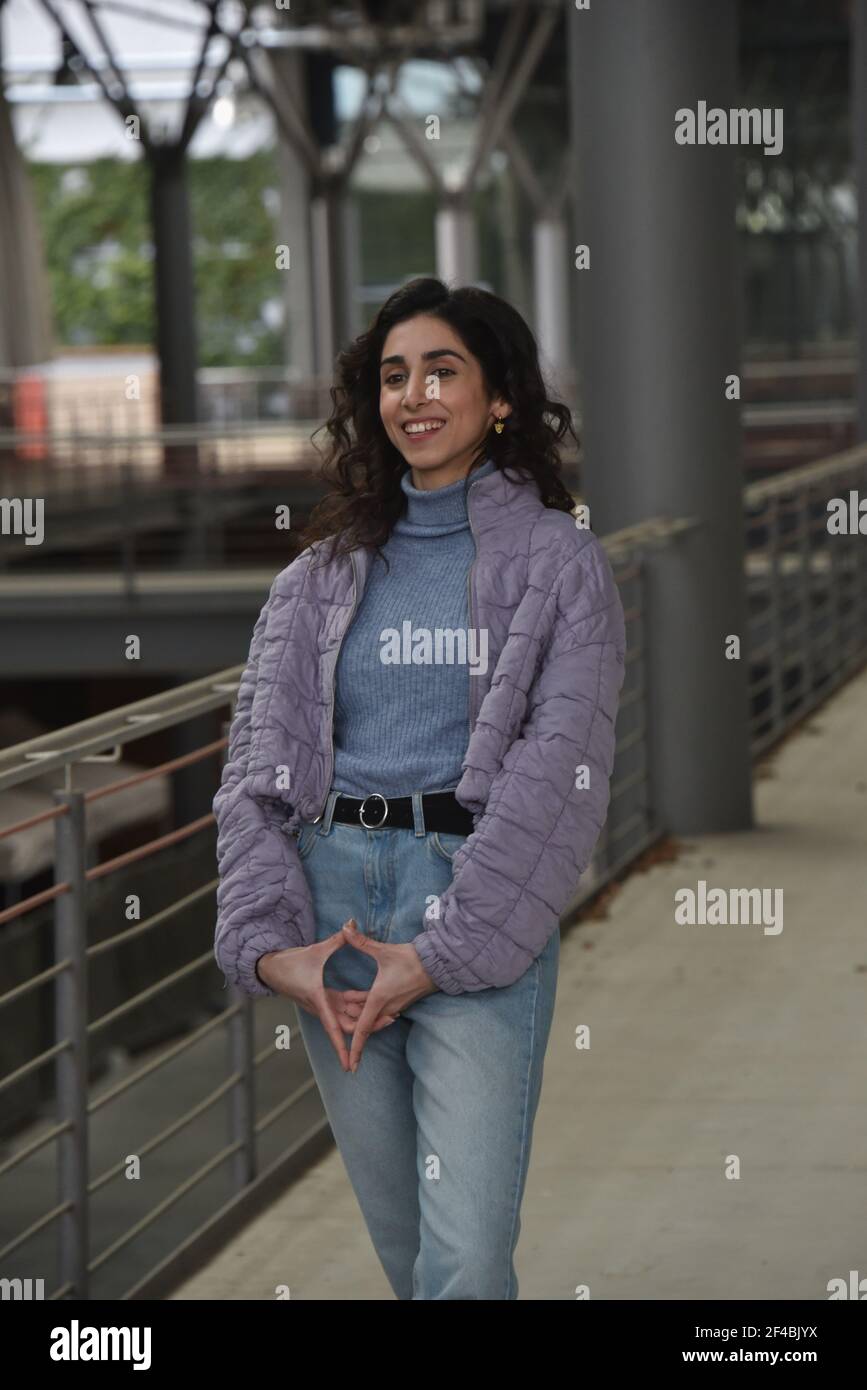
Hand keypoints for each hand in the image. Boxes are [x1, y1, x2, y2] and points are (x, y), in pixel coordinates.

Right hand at [257, 939, 394, 1072]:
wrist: (272, 968)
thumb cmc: (291, 962)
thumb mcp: (316, 951)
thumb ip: (337, 939)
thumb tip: (351, 923)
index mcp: (320, 1001)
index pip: (336, 1029)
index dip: (346, 1045)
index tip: (352, 1063)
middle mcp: (324, 1008)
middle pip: (350, 1024)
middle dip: (370, 1025)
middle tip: (393, 1018)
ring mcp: (325, 1005)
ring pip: (350, 1016)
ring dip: (367, 1015)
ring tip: (391, 1012)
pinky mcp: (326, 1000)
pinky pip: (346, 1008)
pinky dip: (359, 1006)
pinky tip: (373, 1002)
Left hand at [340, 919, 438, 1072]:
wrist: (438, 963)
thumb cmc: (411, 959)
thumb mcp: (383, 950)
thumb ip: (361, 941)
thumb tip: (345, 926)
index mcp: (378, 1000)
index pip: (362, 1029)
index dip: (354, 1047)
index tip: (349, 1064)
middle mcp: (386, 1008)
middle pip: (364, 1024)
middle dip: (349, 1021)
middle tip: (336, 1013)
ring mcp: (395, 1007)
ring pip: (372, 1017)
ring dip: (359, 1012)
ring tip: (347, 999)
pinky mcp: (401, 1002)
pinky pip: (380, 1012)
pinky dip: (369, 1008)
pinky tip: (363, 997)